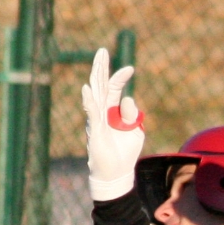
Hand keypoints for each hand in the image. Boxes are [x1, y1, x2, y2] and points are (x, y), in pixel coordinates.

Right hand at [82, 48, 144, 200]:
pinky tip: (87, 89)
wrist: (116, 173)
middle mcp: (102, 112)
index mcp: (112, 110)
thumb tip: (128, 99)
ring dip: (96, 78)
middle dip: (101, 68)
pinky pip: (92, 114)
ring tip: (97, 62)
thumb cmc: (125, 153)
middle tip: (102, 50)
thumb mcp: (135, 131)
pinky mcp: (95, 132)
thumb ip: (132, 114)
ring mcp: (97, 121)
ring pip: (95, 95)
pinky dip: (89, 101)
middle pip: (101, 85)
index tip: (130, 68)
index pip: (115, 88)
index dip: (121, 77)